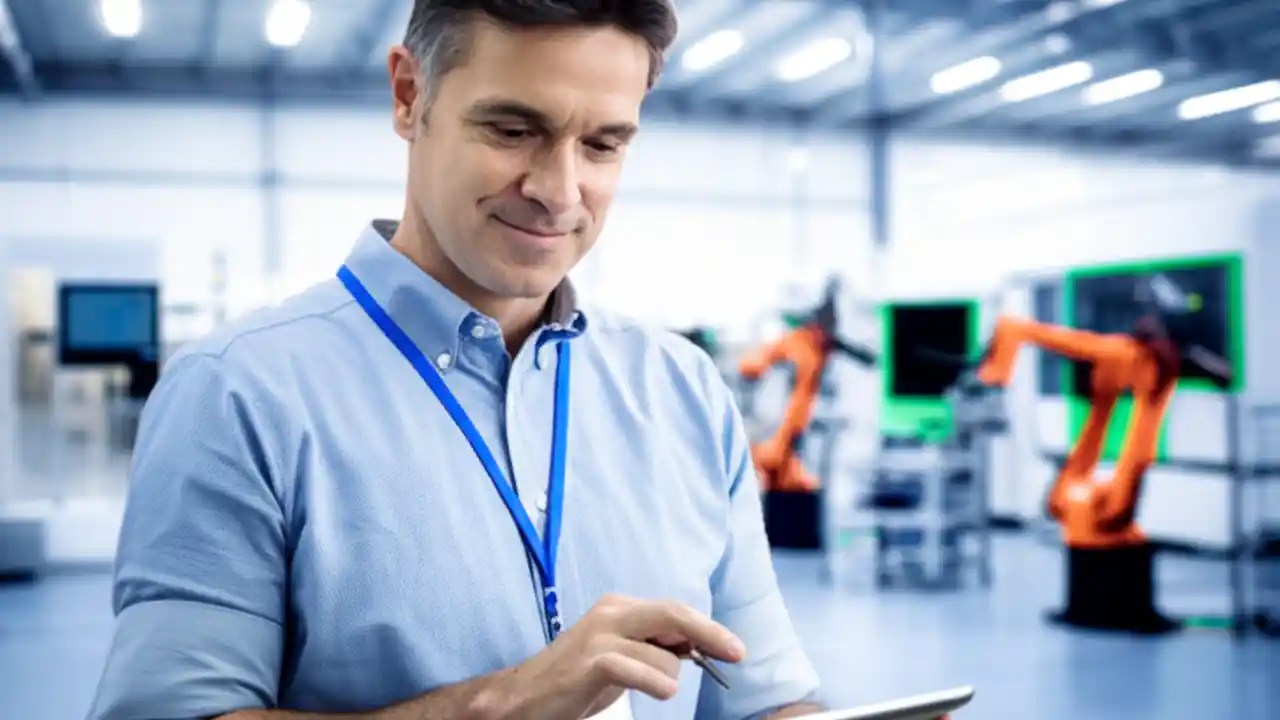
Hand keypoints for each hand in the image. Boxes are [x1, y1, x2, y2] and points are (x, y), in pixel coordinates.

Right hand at [479, 594, 745, 719]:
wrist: (523, 698)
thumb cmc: (575, 680)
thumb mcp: (619, 657)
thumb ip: (652, 646)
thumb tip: (695, 645)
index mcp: (619, 608)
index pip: (674, 611)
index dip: (707, 628)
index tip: (733, 648)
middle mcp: (611, 613)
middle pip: (673, 614)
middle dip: (710, 633)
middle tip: (737, 653)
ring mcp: (599, 636)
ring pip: (662, 653)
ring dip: (667, 679)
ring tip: (648, 691)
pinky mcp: (590, 662)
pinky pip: (635, 667)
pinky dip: (656, 680)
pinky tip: (664, 691)